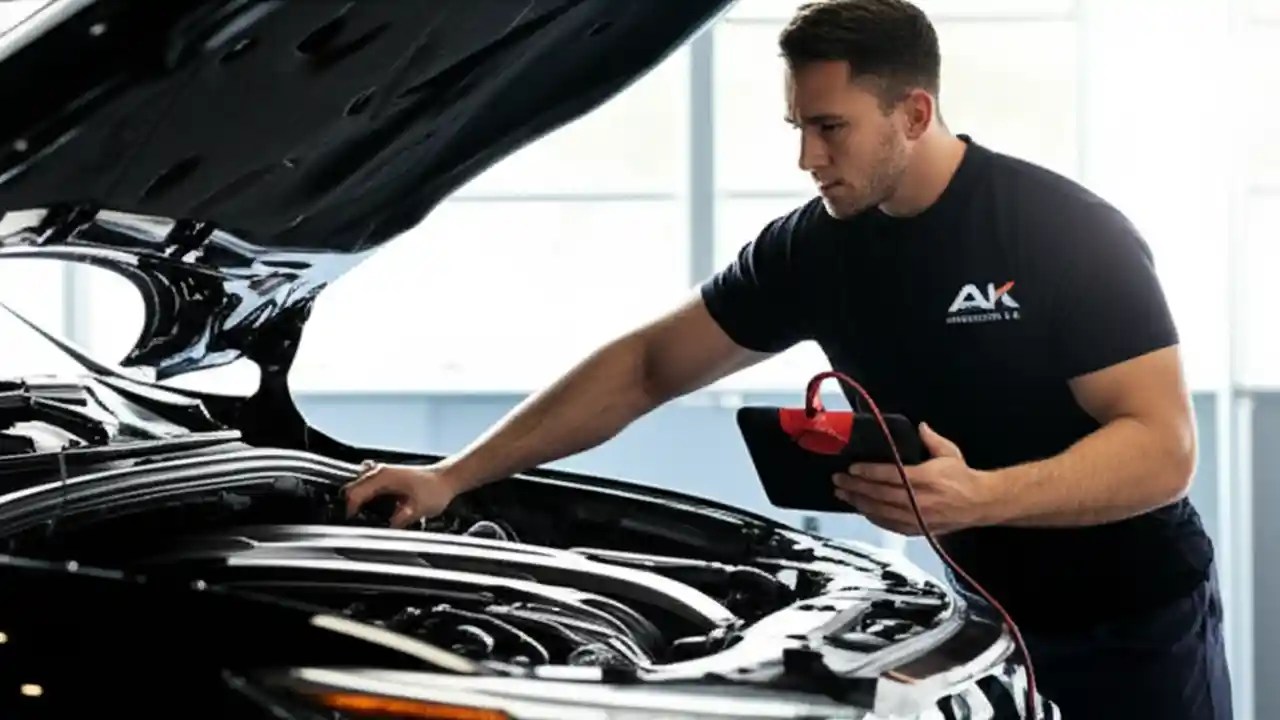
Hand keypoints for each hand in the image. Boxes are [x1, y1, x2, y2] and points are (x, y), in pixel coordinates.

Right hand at [342, 461, 459, 527]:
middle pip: (352, 489)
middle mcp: (380, 472)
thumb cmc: (436, 489)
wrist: (448, 478)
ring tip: (367, 517)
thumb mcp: (419, 509)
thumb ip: (401, 520)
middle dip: (352, 506)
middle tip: (359, 523)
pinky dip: (367, 498)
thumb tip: (388, 528)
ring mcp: (383, 473)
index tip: (353, 524)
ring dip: (359, 502)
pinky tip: (376, 509)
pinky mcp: (388, 478)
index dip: (351, 511)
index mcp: (383, 477)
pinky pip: (368, 487)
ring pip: (358, 487)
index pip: (354, 494)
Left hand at [831, 422, 995, 536]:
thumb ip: (931, 439)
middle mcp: (918, 500)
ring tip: (843, 493)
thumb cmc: (962, 476)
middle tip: (838, 480)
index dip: (868, 472)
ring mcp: (917, 517)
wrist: (980, 503)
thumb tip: (919, 426)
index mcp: (924, 478)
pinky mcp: (917, 529)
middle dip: (856, 486)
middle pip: (879, 494)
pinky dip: (873, 517)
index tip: (852, 467)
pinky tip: (862, 509)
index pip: (890, 475)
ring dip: (859, 502)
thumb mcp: (948, 452)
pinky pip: (890, 525)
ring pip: (881, 511)